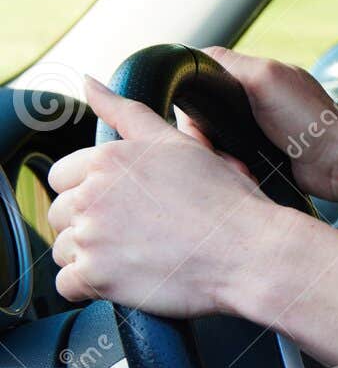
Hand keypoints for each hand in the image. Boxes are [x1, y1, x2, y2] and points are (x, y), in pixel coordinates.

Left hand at [47, 78, 293, 318]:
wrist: (248, 250)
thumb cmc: (224, 199)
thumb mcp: (177, 143)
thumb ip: (126, 110)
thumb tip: (88, 81)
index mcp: (109, 157)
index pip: (63, 175)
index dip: (93, 190)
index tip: (125, 204)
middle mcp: (92, 193)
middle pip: (60, 214)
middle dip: (90, 223)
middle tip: (136, 230)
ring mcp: (91, 235)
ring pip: (63, 249)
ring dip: (90, 255)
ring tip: (136, 253)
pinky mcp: (95, 275)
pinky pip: (68, 285)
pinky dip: (92, 285)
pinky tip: (127, 275)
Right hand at [181, 46, 337, 205]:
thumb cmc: (311, 119)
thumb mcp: (266, 79)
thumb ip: (230, 64)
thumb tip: (194, 58)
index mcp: (252, 76)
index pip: (199, 82)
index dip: (191, 107)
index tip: (200, 129)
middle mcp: (250, 100)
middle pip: (200, 118)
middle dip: (205, 140)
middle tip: (223, 155)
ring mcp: (253, 128)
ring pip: (211, 143)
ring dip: (220, 159)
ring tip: (240, 169)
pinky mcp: (258, 155)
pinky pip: (228, 162)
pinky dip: (232, 170)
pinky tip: (245, 175)